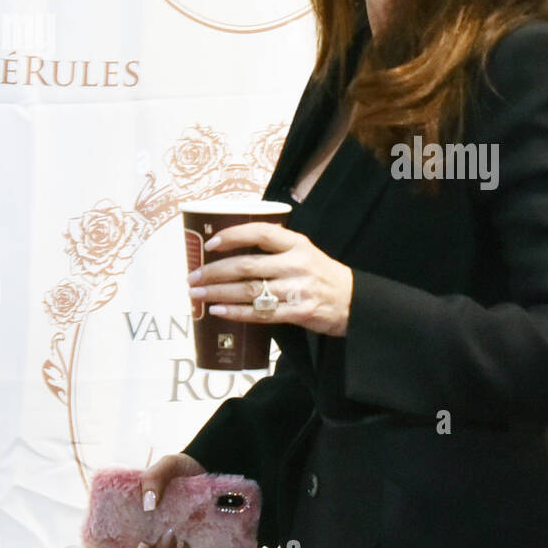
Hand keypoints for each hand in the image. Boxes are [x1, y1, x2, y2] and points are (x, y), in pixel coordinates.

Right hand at [94, 452, 206, 547]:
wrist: (204, 468)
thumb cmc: (176, 470)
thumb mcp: (164, 467)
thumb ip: (153, 479)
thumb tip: (149, 503)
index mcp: (133, 516)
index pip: (113, 540)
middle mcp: (148, 532)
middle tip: (143, 544)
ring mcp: (167, 538)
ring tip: (170, 534)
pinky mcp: (187, 541)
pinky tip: (184, 543)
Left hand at [186, 221, 353, 337]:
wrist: (354, 302)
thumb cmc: (323, 275)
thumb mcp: (305, 252)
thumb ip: (277, 247)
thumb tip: (234, 244)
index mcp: (298, 244)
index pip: (261, 233)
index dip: (233, 236)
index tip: (210, 244)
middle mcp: (297, 264)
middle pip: (247, 266)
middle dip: (214, 272)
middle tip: (192, 277)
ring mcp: (298, 289)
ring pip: (250, 291)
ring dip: (218, 294)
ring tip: (197, 295)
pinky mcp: (299, 313)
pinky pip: (261, 314)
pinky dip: (236, 313)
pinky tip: (218, 312)